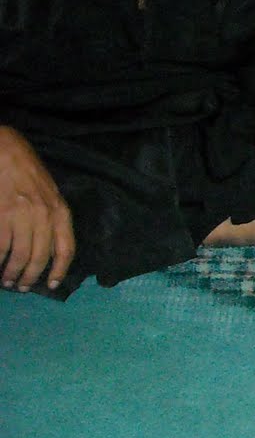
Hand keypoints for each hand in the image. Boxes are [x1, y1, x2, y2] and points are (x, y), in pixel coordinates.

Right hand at [0, 126, 74, 291]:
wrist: (5, 150)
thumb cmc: (27, 170)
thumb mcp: (49, 193)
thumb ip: (51, 218)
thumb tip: (49, 247)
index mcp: (60, 210)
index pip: (66, 248)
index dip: (59, 270)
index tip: (51, 284)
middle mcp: (44, 215)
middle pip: (41, 257)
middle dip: (31, 276)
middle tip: (22, 286)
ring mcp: (20, 216)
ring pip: (20, 256)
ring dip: (12, 273)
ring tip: (7, 281)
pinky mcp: (0, 216)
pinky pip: (1, 247)